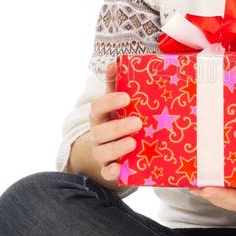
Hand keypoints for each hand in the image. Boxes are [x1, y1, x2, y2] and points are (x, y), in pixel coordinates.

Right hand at [87, 60, 142, 181]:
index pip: (98, 106)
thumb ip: (116, 84)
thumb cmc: (118, 120)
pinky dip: (111, 172)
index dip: (110, 102)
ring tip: (133, 142)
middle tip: (137, 123)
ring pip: (102, 152)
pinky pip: (107, 173)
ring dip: (116, 148)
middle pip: (100, 131)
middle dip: (117, 127)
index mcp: (100, 116)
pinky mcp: (108, 169)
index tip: (126, 97)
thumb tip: (115, 63)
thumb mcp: (116, 104)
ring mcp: (102, 152)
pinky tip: (120, 169)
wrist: (113, 150)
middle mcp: (98, 134)